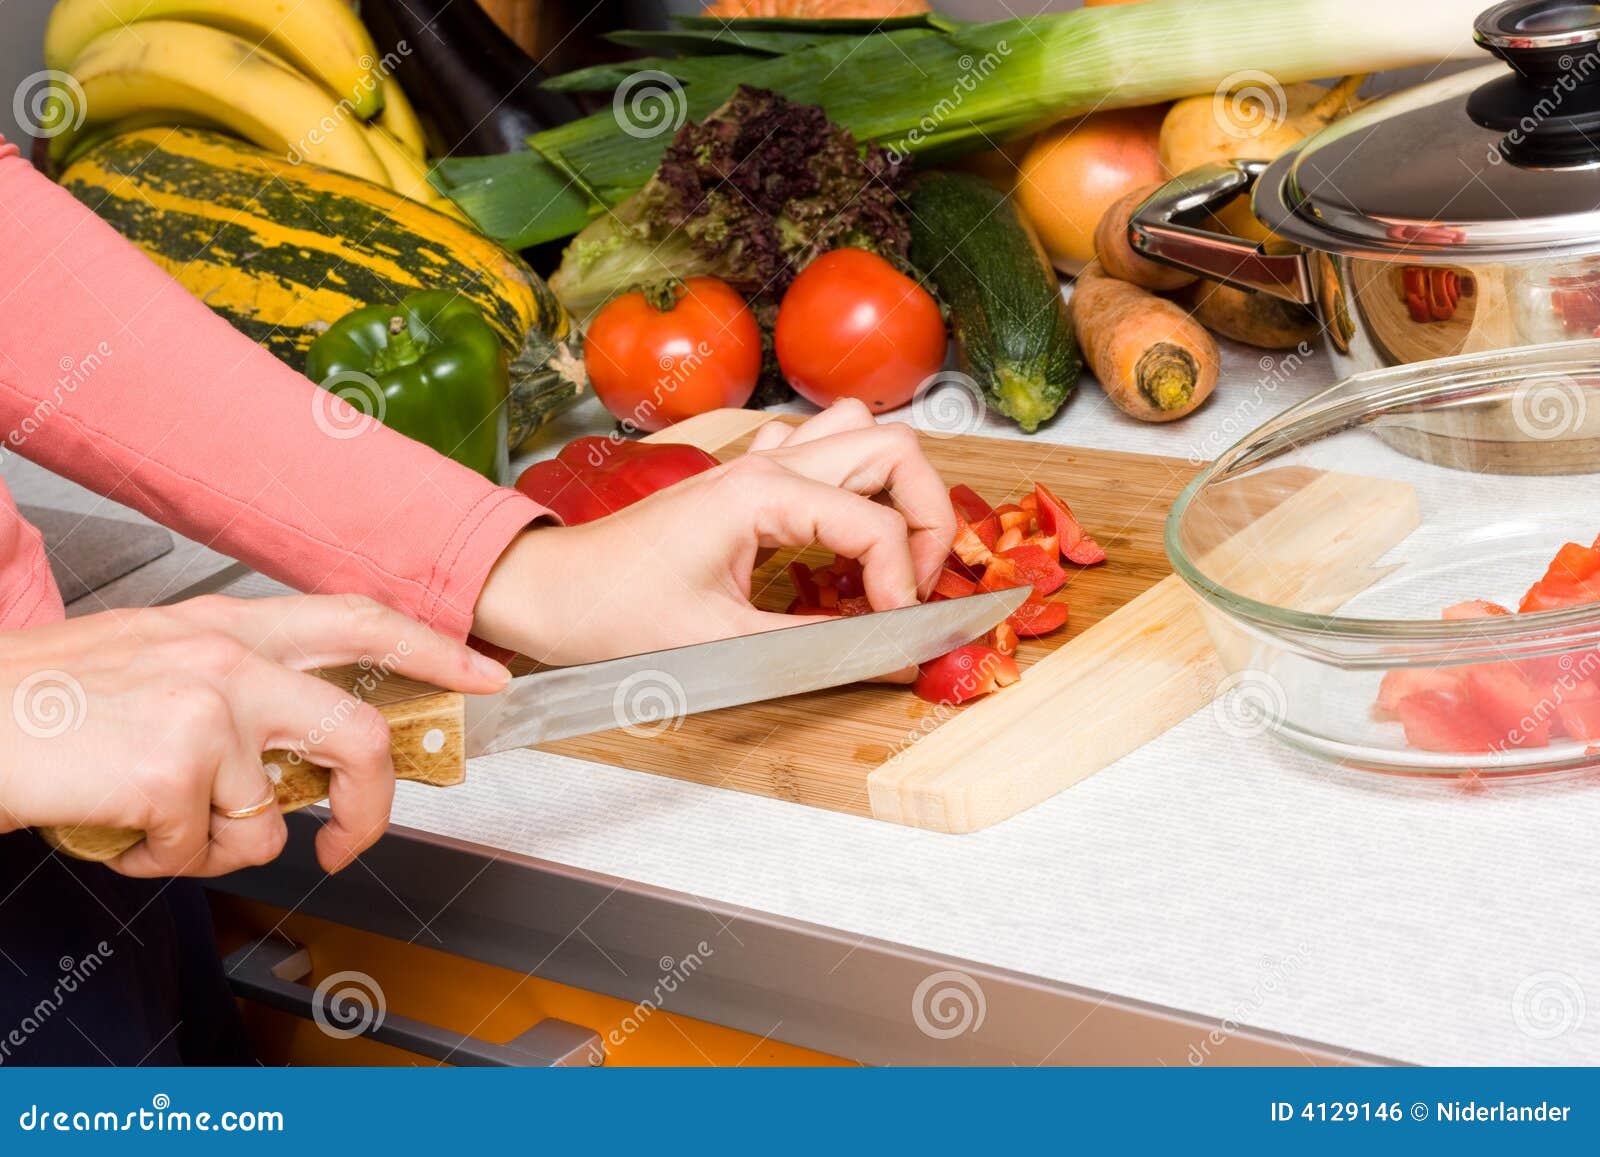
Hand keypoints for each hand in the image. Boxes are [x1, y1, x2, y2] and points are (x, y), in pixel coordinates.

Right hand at [0, 595, 508, 876]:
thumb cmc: (44, 706)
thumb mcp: (151, 664)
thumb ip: (234, 693)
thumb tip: (288, 759)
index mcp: (225, 627)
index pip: (358, 619)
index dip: (432, 648)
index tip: (484, 673)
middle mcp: (228, 659)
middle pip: (356, 734)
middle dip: (370, 804)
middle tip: (345, 840)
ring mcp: (206, 711)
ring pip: (267, 818)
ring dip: (210, 846)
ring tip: (148, 821)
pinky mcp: (175, 769)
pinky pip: (201, 850)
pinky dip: (159, 861)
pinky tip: (115, 828)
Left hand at [473, 400, 955, 665]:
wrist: (546, 593)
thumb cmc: (611, 612)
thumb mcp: (719, 646)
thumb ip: (817, 649)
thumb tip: (894, 659)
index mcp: (761, 493)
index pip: (876, 524)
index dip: (903, 585)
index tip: (896, 635)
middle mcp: (766, 463)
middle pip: (894, 449)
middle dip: (926, 516)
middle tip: (913, 586)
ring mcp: (755, 463)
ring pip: (862, 434)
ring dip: (893, 488)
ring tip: (888, 558)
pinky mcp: (743, 480)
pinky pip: (819, 453)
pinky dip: (849, 487)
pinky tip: (836, 542)